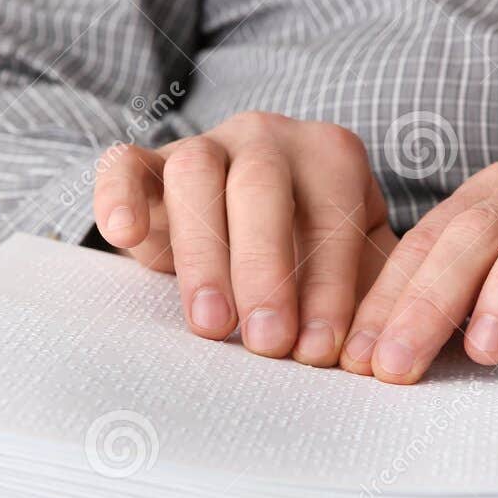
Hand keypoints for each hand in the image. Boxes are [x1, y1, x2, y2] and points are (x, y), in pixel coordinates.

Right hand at [94, 111, 394, 364]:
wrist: (249, 225)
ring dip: (204, 254)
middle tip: (266, 343)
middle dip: (266, 271)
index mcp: (330, 158)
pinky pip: (125, 164)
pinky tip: (123, 234)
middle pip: (262, 188)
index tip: (319, 351)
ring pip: (195, 175)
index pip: (332, 218)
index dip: (328, 288)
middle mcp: (269, 138)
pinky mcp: (146, 164)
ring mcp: (205, 144)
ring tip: (211, 324)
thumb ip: (370, 301)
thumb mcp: (354, 271)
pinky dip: (119, 195)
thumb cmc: (312, 258)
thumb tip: (379, 359)